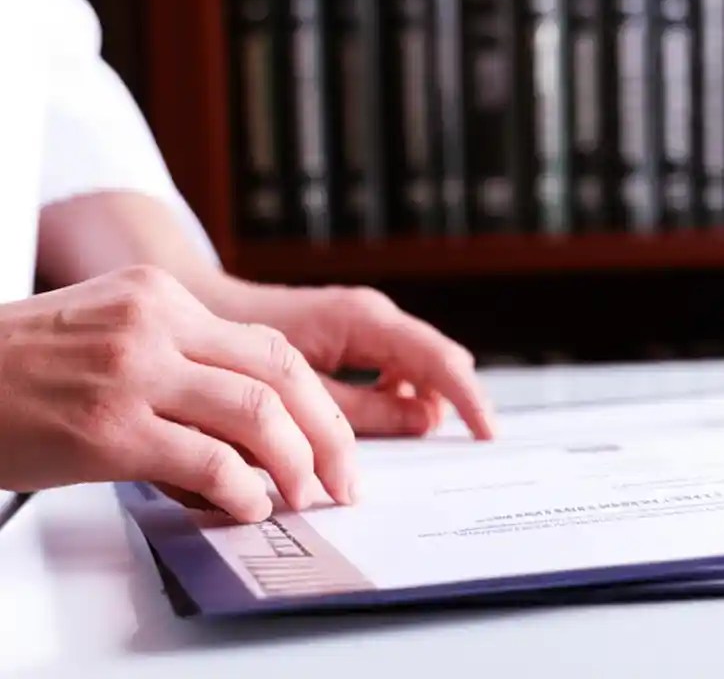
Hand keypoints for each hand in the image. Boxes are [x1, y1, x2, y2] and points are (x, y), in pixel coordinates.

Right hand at [0, 265, 357, 522]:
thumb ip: (182, 363)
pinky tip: (247, 507)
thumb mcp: (110, 332)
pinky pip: (205, 460)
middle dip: (328, 435)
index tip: (336, 443)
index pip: (272, 348)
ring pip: (255, 412)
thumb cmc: (16, 368)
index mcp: (161, 298)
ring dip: (295, 464)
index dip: (319, 403)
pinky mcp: (106, 429)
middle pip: (280, 375)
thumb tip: (254, 432)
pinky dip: (241, 489)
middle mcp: (155, 324)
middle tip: (343, 480)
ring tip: (301, 496)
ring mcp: (131, 374)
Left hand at [193, 277, 495, 440]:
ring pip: (421, 368)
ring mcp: (369, 324)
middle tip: (462, 449)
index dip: (469, 400)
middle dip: (453, 403)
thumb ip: (363, 410)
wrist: (199, 308)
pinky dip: (397, 398)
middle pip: (439, 362)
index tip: (489, 436)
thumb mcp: (300, 389)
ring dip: (421, 405)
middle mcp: (375, 315)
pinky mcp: (358, 337)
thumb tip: (424, 424)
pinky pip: (397, 369)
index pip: (439, 361)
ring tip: (405, 442)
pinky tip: (375, 424)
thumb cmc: (239, 345)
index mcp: (364, 320)